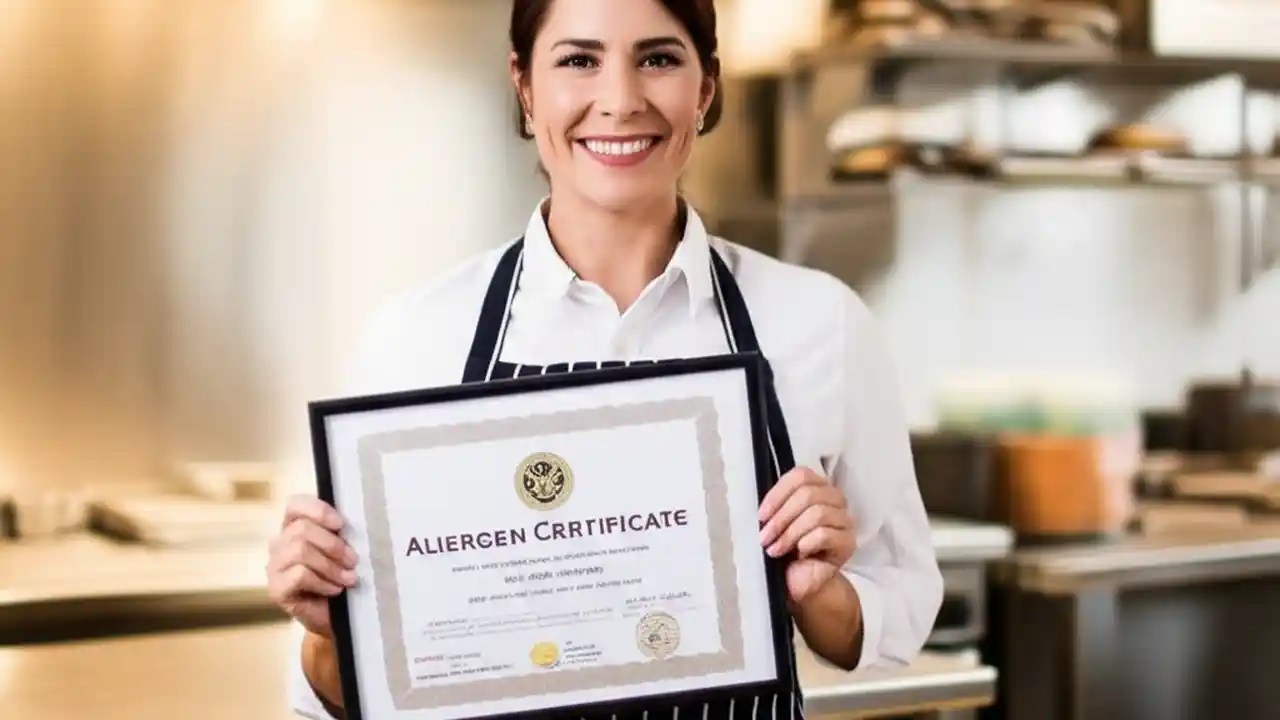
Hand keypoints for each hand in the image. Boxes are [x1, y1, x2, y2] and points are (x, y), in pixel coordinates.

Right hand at [267, 494, 357, 637]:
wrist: (336, 618)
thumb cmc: (341, 578)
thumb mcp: (343, 552)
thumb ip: (341, 534)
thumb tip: (356, 523)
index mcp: (295, 526)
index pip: (296, 504)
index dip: (318, 510)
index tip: (341, 524)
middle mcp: (280, 543)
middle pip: (302, 529)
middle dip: (333, 545)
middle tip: (353, 560)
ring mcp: (274, 567)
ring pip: (300, 551)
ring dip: (330, 565)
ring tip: (348, 578)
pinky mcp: (276, 589)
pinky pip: (299, 575)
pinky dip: (323, 582)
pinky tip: (335, 590)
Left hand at [758, 467, 855, 604]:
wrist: (798, 581)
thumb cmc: (786, 550)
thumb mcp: (775, 523)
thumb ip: (774, 507)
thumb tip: (763, 506)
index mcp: (815, 487)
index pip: (801, 476)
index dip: (778, 494)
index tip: (762, 516)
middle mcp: (834, 499)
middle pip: (808, 494)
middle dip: (781, 517)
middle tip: (766, 537)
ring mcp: (844, 520)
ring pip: (818, 513)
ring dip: (790, 533)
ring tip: (776, 550)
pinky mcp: (848, 542)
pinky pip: (825, 534)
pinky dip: (806, 544)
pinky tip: (800, 554)